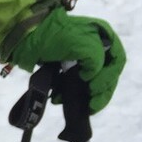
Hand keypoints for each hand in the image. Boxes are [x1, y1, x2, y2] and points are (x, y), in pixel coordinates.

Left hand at [6, 7, 125, 112]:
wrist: (24, 36)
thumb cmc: (54, 37)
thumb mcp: (81, 43)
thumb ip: (96, 60)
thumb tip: (91, 77)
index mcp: (104, 35)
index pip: (118, 61)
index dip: (109, 78)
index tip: (93, 88)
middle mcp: (97, 46)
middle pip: (107, 74)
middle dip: (98, 92)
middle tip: (89, 106)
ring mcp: (81, 57)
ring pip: (91, 82)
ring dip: (84, 96)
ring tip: (70, 103)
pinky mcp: (66, 67)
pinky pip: (75, 85)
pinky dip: (69, 94)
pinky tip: (58, 99)